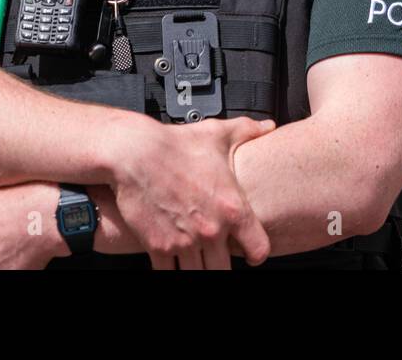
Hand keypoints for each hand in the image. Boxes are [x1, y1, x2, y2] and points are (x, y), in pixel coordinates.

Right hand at [109, 115, 274, 269]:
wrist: (134, 153)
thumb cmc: (175, 144)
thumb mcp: (217, 133)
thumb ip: (248, 131)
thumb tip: (267, 127)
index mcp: (232, 209)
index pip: (259, 249)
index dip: (256, 253)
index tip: (249, 253)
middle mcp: (212, 230)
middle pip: (225, 270)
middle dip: (221, 263)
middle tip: (214, 253)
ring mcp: (185, 242)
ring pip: (198, 275)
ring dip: (197, 267)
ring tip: (194, 256)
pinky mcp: (159, 247)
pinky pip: (170, 273)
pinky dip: (172, 269)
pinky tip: (172, 258)